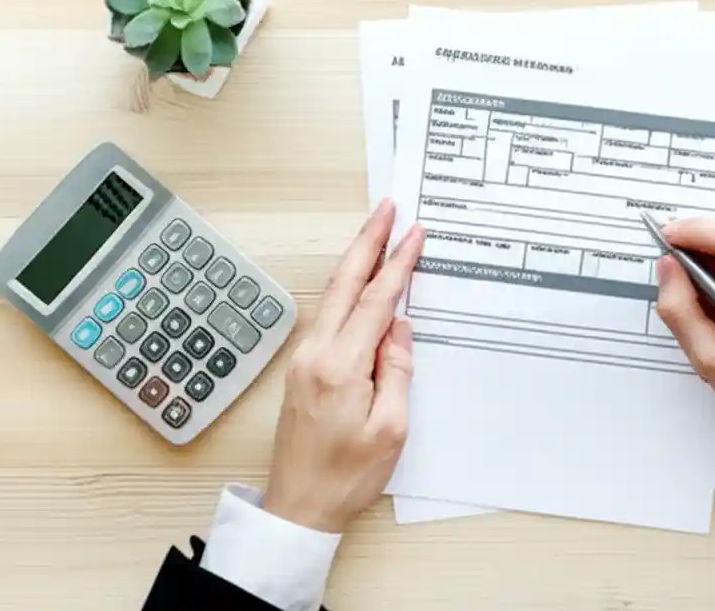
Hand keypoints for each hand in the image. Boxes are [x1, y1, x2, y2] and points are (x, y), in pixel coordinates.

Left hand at [263, 200, 424, 531]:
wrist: (299, 505)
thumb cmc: (347, 476)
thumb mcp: (391, 429)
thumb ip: (396, 370)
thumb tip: (398, 328)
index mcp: (341, 367)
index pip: (376, 301)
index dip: (398, 265)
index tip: (414, 234)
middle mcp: (315, 355)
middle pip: (345, 284)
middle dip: (368, 242)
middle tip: (387, 209)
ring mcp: (303, 360)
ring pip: (334, 297)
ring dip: (356, 262)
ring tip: (376, 235)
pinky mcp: (300, 370)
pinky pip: (328, 317)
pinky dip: (347, 291)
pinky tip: (359, 285)